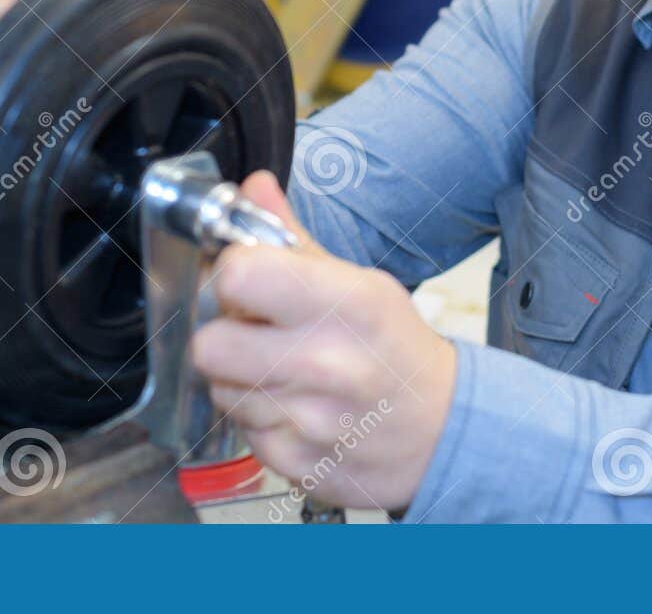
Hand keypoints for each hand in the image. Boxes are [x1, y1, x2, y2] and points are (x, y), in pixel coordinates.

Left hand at [192, 172, 457, 513]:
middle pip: (209, 344)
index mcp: (345, 303)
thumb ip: (294, 238)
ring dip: (238, 378)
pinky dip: (258, 419)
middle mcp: (324, 363)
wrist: (442, 431)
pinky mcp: (294, 465)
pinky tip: (292, 406)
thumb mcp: (362, 282)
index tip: (245, 276)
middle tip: (250, 330)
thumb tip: (253, 187)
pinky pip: (241, 432)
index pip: (240, 274)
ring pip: (219, 390)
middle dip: (222, 333)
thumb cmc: (396, 348)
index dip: (231, 272)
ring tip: (279, 369)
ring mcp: (308, 421)